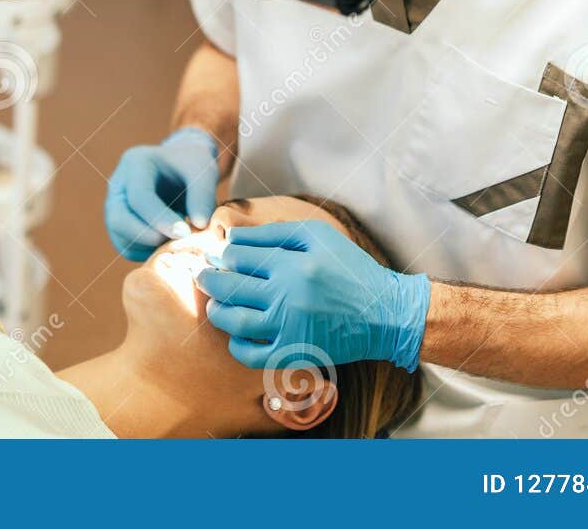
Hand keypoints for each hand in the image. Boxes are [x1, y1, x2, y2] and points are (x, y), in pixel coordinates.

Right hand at [103, 128, 220, 260]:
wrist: (182, 167)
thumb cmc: (192, 165)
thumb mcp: (202, 170)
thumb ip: (202, 195)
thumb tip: (200, 225)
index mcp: (135, 163)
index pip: (139, 197)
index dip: (160, 219)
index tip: (185, 233)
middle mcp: (118, 186)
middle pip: (119, 220)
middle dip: (148, 237)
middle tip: (179, 241)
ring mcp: (114, 207)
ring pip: (121, 238)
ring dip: (150, 247)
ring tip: (179, 236)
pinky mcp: (120, 226)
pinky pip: (128, 248)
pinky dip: (149, 253)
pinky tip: (171, 242)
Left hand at [197, 219, 429, 371]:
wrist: (385, 313)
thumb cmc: (350, 268)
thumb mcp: (318, 237)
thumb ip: (273, 233)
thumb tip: (232, 237)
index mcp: (293, 265)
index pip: (239, 257)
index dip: (220, 253)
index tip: (213, 253)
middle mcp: (288, 297)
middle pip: (231, 287)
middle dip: (209, 279)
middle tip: (202, 275)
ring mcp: (290, 328)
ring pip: (235, 321)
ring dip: (217, 311)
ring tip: (214, 304)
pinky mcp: (295, 353)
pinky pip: (252, 355)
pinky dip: (236, 345)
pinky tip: (235, 333)